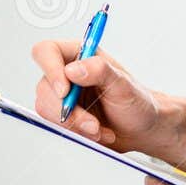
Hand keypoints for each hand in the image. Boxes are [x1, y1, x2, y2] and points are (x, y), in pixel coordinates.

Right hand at [31, 39, 163, 152]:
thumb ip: (100, 71)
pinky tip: (97, 132)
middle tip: (92, 124)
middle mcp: (66, 72)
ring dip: (74, 124)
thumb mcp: (123, 85)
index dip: (50, 70)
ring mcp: (62, 95)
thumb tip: (72, 70)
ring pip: (47, 109)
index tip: (65, 92)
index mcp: (79, 54)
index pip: (47, 52)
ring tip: (99, 129)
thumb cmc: (136, 102)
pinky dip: (76, 132)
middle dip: (68, 111)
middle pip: (44, 87)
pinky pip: (55, 125)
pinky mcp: (62, 115)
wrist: (141, 128)